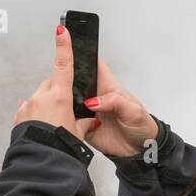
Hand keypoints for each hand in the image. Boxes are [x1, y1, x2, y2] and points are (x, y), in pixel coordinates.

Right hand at [13, 25, 158, 158]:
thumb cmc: (142, 126)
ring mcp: (88, 112)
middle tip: (54, 76)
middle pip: (76, 80)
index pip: (93, 65)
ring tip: (54, 98)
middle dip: (65, 76)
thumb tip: (94, 101)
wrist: (139, 151)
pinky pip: (69, 120)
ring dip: (62, 100)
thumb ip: (115, 102)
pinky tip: (60, 118)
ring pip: (69, 100)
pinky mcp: (83, 126)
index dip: (82, 53)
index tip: (69, 44)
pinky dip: (64, 119)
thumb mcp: (133, 110)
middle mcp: (96, 97)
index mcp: (108, 86)